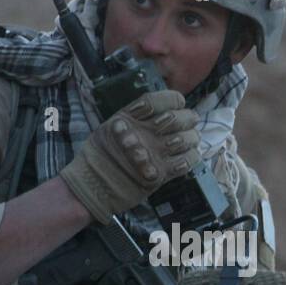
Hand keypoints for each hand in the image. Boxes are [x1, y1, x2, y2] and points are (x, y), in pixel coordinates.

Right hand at [60, 91, 200, 224]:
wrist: (93, 185)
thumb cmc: (101, 154)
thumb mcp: (112, 126)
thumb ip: (135, 117)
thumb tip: (161, 110)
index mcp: (131, 117)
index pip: (161, 100)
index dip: (174, 100)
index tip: (178, 102)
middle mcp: (144, 132)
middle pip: (179, 118)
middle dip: (188, 118)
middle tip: (190, 121)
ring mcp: (154, 153)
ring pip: (187, 139)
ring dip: (192, 138)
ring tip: (189, 139)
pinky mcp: (161, 174)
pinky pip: (187, 161)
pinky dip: (192, 157)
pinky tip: (187, 156)